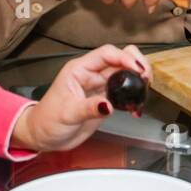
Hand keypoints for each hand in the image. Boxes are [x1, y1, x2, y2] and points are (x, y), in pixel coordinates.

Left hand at [13, 45, 152, 151]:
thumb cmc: (47, 120)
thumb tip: (108, 105)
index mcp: (79, 69)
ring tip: (144, 92)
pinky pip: (125, 92)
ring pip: (125, 74)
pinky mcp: (105, 99)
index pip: (107, 54)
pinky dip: (134, 97)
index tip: (137, 69)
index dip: (124, 58)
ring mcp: (99, 86)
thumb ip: (89, 108)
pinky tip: (135, 108)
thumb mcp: (67, 114)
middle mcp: (91, 74)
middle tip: (146, 78)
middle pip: (120, 59)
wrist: (44, 136)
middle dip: (136, 64)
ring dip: (138, 80)